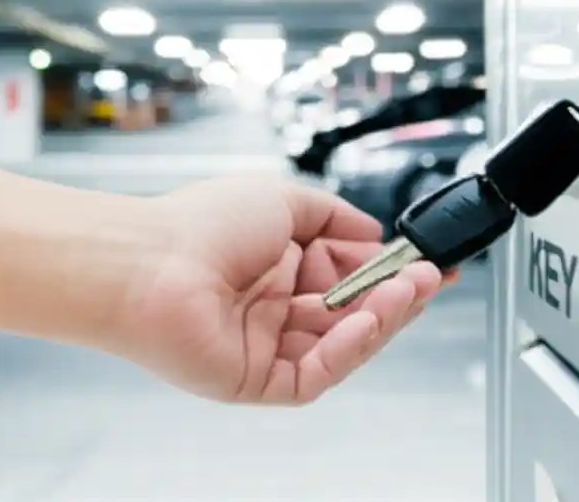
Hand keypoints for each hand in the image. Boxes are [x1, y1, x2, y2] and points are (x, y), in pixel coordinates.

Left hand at [116, 177, 455, 404]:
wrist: (145, 262)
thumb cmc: (197, 226)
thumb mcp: (282, 199)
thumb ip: (334, 216)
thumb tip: (372, 231)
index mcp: (279, 267)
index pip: (350, 275)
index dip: (391, 271)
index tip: (430, 260)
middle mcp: (276, 308)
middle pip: (353, 312)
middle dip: (396, 295)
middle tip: (433, 276)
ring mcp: (269, 346)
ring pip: (342, 344)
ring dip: (382, 318)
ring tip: (411, 290)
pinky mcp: (259, 380)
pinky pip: (317, 372)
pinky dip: (348, 349)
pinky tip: (368, 320)